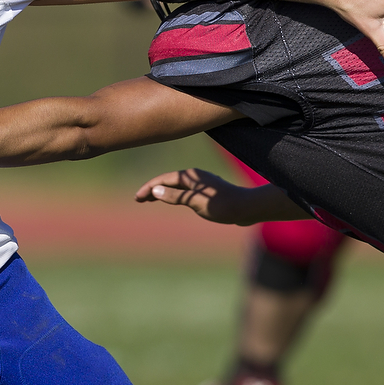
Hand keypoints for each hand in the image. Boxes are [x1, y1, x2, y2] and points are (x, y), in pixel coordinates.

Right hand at [134, 168, 267, 224]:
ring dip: (162, 192)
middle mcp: (194, 177)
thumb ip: (174, 196)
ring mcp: (200, 184)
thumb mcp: (195, 201)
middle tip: (139, 199)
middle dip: (153, 189)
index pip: (163, 179)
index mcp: (190, 176)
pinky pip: (184, 192)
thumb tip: (155, 190)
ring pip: (176, 186)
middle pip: (168, 181)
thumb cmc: (221, 205)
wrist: (246, 208)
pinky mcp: (206, 192)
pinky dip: (173, 196)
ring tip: (150, 200)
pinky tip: (172, 201)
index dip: (149, 188)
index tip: (137, 198)